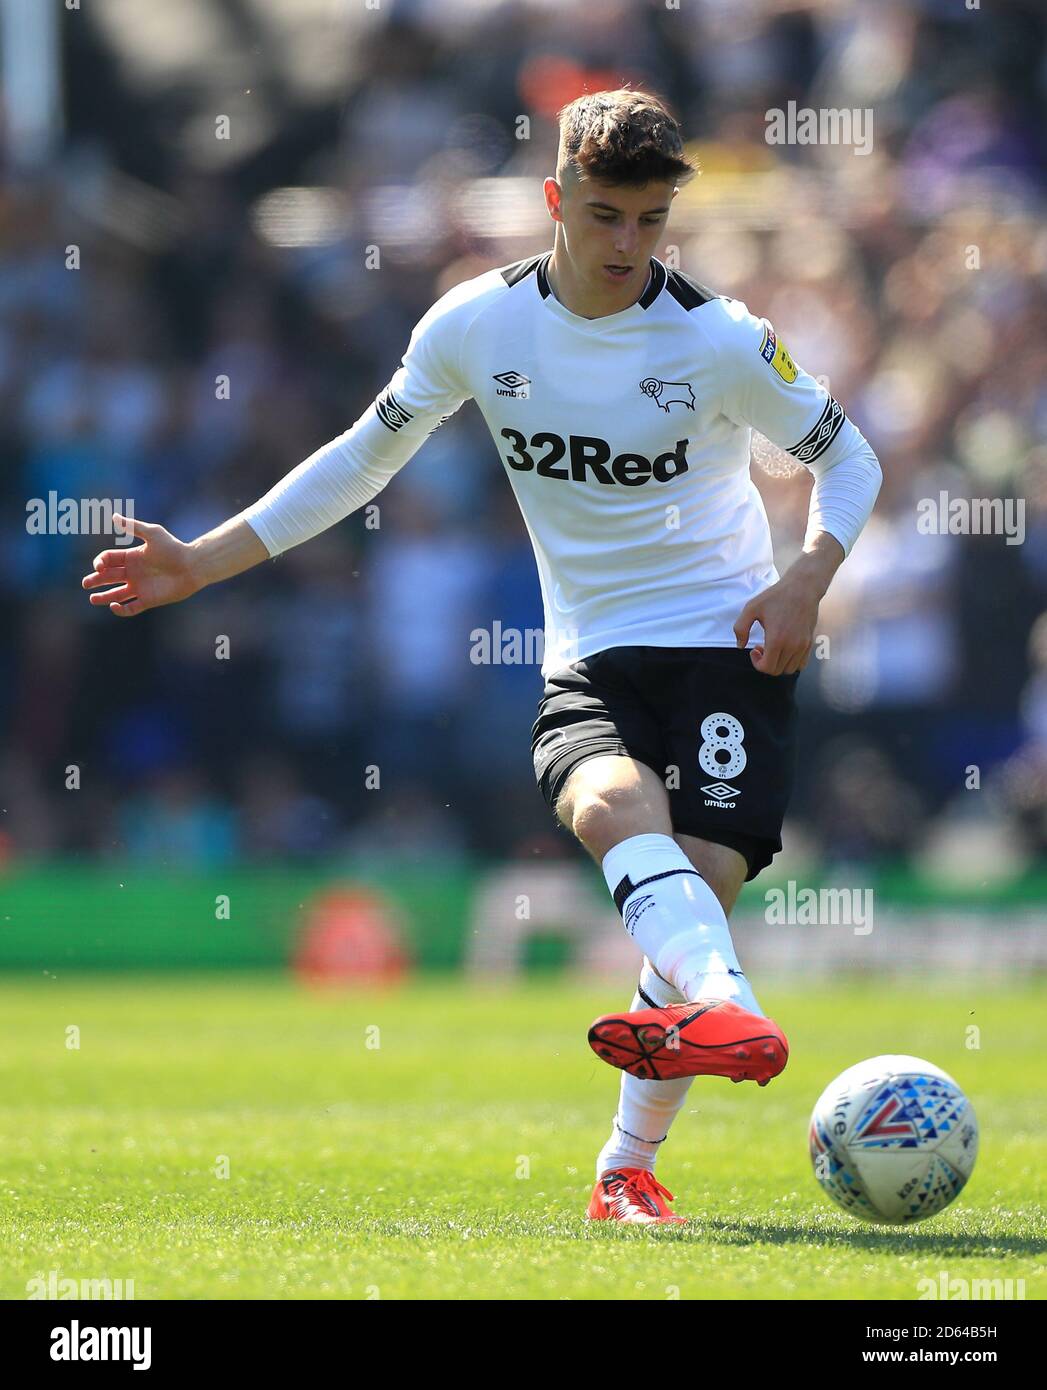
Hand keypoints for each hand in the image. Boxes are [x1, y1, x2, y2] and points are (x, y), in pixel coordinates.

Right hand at [81, 514, 200, 617]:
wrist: (192, 566)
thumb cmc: (174, 548)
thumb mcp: (152, 533)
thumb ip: (133, 526)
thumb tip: (114, 516)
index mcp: (132, 557)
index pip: (108, 560)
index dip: (100, 563)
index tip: (99, 567)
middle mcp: (133, 573)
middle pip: (108, 577)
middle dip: (95, 580)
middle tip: (86, 583)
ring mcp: (140, 587)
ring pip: (116, 594)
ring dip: (104, 597)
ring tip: (92, 599)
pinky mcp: (149, 600)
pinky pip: (131, 608)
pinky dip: (121, 609)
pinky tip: (114, 606)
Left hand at [733, 570, 821, 675]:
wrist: (803, 587)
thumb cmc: (776, 596)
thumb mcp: (752, 608)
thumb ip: (740, 628)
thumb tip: (740, 645)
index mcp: (777, 639)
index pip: (767, 668)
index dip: (757, 663)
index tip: (754, 649)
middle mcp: (792, 646)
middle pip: (777, 670)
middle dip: (766, 664)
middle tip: (761, 648)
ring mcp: (803, 645)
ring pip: (790, 669)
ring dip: (778, 663)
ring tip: (773, 648)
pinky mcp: (810, 642)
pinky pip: (802, 664)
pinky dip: (791, 662)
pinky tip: (785, 648)